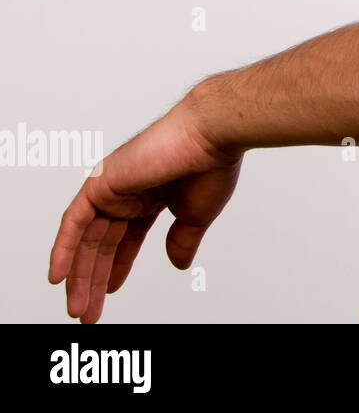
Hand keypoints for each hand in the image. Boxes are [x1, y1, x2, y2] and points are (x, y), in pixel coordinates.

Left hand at [48, 82, 243, 323]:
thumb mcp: (196, 215)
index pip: (126, 237)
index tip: (110, 290)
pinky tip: (59, 276)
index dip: (118, 266)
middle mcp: (127, 190)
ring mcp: (112, 187)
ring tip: (80, 306)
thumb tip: (177, 263)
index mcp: (151, 194)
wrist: (211, 136)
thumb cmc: (211, 164)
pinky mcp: (101, 183)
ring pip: (87, 238)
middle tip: (89, 310)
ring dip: (80, 274)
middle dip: (96, 279)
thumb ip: (183, 239)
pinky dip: (64, 249)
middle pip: (103, 242)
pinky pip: (74, 221)